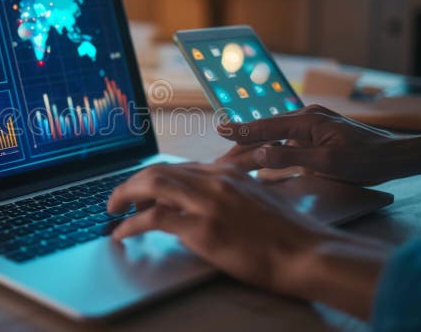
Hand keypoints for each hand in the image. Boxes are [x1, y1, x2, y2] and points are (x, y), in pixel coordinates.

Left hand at [107, 161, 388, 318]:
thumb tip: (208, 204)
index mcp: (228, 172)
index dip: (154, 179)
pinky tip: (121, 233)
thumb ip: (232, 194)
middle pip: (159, 171)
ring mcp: (208, 202)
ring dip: (124, 196)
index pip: (179, 167)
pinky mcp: (202, 228)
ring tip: (111, 211)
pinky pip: (153, 219)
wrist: (308, 253)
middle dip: (131, 184)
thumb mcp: (259, 200)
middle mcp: (215, 180)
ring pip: (151, 185)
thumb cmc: (289, 235)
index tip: (140, 192)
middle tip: (116, 200)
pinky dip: (131, 224)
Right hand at [216, 105, 404, 184]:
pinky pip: (288, 140)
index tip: (219, 128)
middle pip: (268, 130)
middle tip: (220, 150)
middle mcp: (307, 118)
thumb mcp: (327, 164)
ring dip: (256, 146)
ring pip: (277, 135)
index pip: (266, 126)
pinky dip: (272, 148)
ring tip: (233, 155)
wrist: (398, 156)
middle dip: (243, 141)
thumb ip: (291, 158)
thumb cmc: (367, 161)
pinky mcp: (318, 135)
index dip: (242, 129)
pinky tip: (262, 156)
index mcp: (307, 121)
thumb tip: (260, 154)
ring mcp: (313, 125)